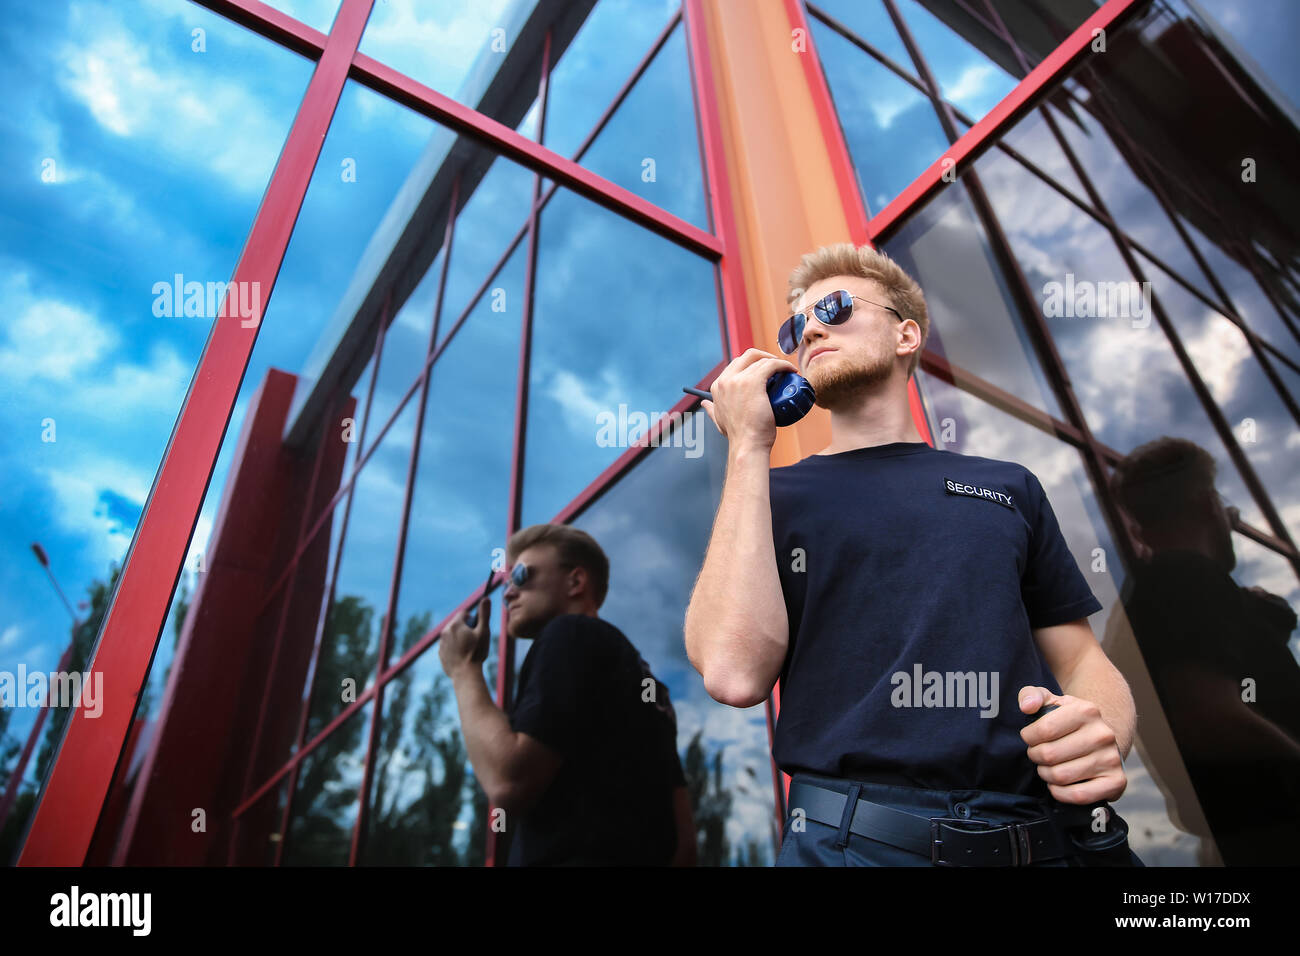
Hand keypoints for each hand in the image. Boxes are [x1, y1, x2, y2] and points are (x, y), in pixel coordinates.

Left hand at [439, 597, 489, 678]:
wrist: (465, 674)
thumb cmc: (476, 652)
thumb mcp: (483, 632)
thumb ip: (484, 614)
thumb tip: (486, 598)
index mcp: (455, 624)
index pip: (464, 613)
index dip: (473, 619)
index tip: (477, 629)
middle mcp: (445, 631)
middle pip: (457, 623)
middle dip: (466, 628)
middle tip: (475, 640)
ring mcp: (441, 643)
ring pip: (453, 635)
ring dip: (460, 638)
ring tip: (469, 649)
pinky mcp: (441, 654)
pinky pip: (449, 646)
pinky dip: (455, 648)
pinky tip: (463, 656)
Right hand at [700, 348, 800, 450]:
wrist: (746, 445)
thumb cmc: (737, 435)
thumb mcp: (719, 419)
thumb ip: (711, 409)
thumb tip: (705, 404)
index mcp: (717, 386)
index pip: (736, 364)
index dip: (753, 364)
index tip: (765, 371)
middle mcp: (725, 380)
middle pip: (748, 356)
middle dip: (764, 357)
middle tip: (776, 366)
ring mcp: (739, 380)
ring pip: (761, 359)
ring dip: (776, 361)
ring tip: (786, 370)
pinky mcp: (754, 382)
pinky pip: (772, 365)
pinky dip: (783, 364)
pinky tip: (790, 370)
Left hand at [1018, 686, 1126, 803]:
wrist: (1101, 738)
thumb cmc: (1069, 721)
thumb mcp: (1051, 702)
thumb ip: (1031, 695)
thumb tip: (1027, 706)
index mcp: (1086, 711)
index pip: (1044, 729)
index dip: (1029, 737)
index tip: (1030, 738)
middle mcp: (1102, 734)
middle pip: (1050, 755)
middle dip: (1035, 756)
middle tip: (1037, 754)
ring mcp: (1111, 759)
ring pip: (1061, 776)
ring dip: (1045, 774)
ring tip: (1047, 767)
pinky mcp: (1116, 781)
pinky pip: (1079, 795)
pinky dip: (1061, 793)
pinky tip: (1057, 785)